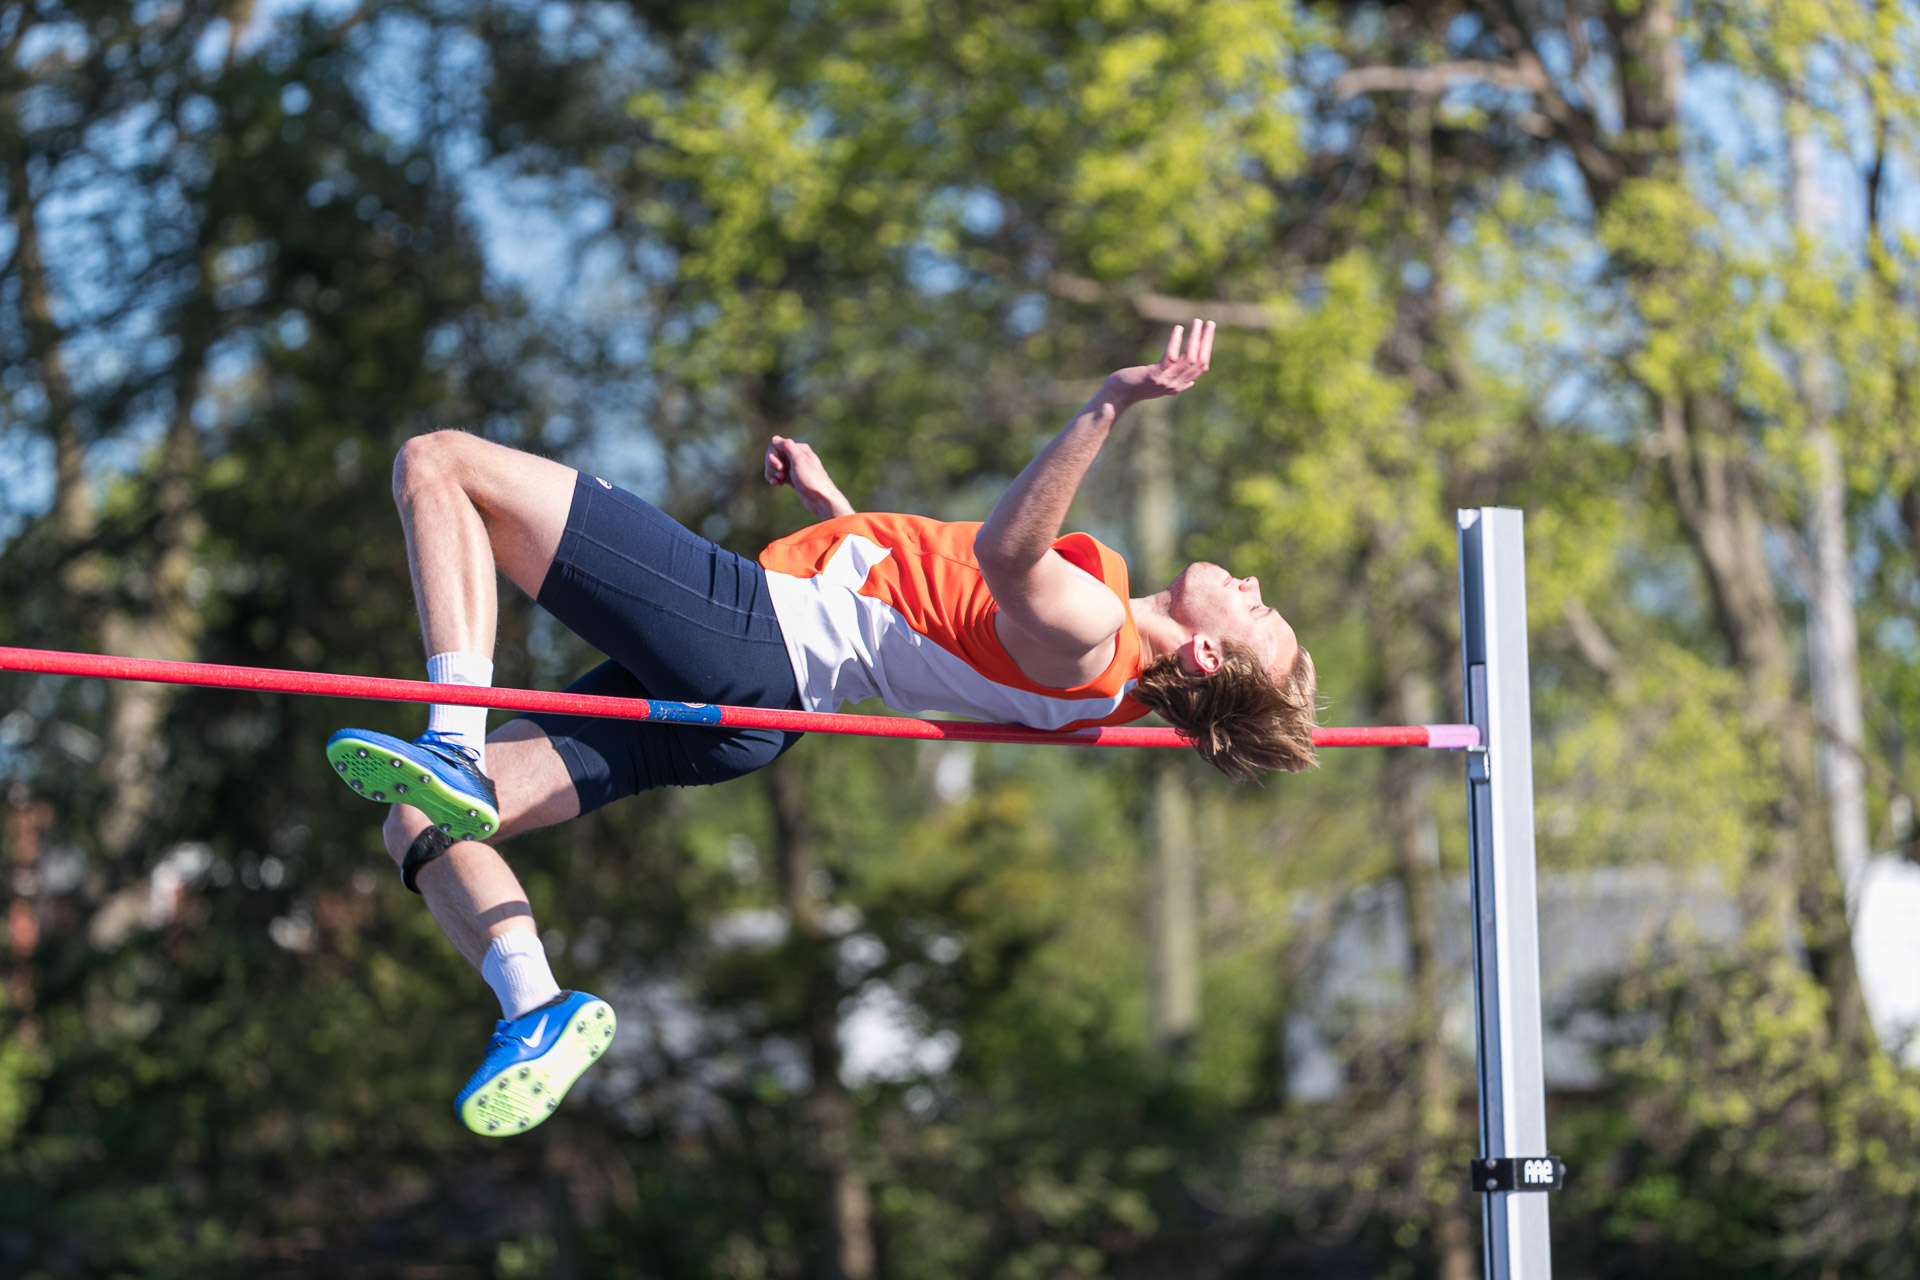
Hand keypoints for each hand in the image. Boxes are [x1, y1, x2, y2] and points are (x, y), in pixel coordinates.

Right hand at [764, 435, 853, 520]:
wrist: (821, 499)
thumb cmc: (811, 479)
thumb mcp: (799, 460)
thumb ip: (787, 446)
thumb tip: (774, 438)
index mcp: (799, 449)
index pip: (776, 445)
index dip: (773, 456)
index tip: (780, 467)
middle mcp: (796, 456)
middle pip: (773, 455)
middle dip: (772, 465)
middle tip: (781, 474)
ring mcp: (793, 468)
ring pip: (774, 466)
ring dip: (772, 473)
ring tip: (779, 481)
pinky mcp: (792, 478)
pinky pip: (777, 474)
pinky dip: (774, 478)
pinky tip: (777, 484)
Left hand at [1101, 319, 1215, 405]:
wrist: (1117, 395)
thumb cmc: (1136, 387)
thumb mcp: (1160, 386)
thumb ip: (1177, 384)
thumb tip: (1192, 382)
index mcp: (1179, 386)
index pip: (1202, 368)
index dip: (1208, 349)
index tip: (1209, 332)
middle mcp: (1175, 385)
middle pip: (1199, 362)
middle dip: (1206, 341)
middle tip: (1209, 323)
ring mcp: (1165, 381)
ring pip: (1188, 359)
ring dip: (1195, 339)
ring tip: (1197, 322)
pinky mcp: (1154, 375)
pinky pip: (1170, 357)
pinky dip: (1176, 342)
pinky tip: (1179, 328)